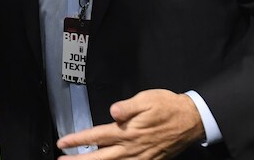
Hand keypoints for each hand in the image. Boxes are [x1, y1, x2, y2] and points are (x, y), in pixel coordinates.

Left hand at [57, 89, 204, 158]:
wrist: (191, 120)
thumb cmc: (168, 106)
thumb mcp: (147, 99)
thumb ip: (128, 106)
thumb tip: (113, 111)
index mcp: (127, 131)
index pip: (96, 136)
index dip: (77, 140)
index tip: (63, 143)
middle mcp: (131, 148)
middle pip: (99, 158)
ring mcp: (139, 158)